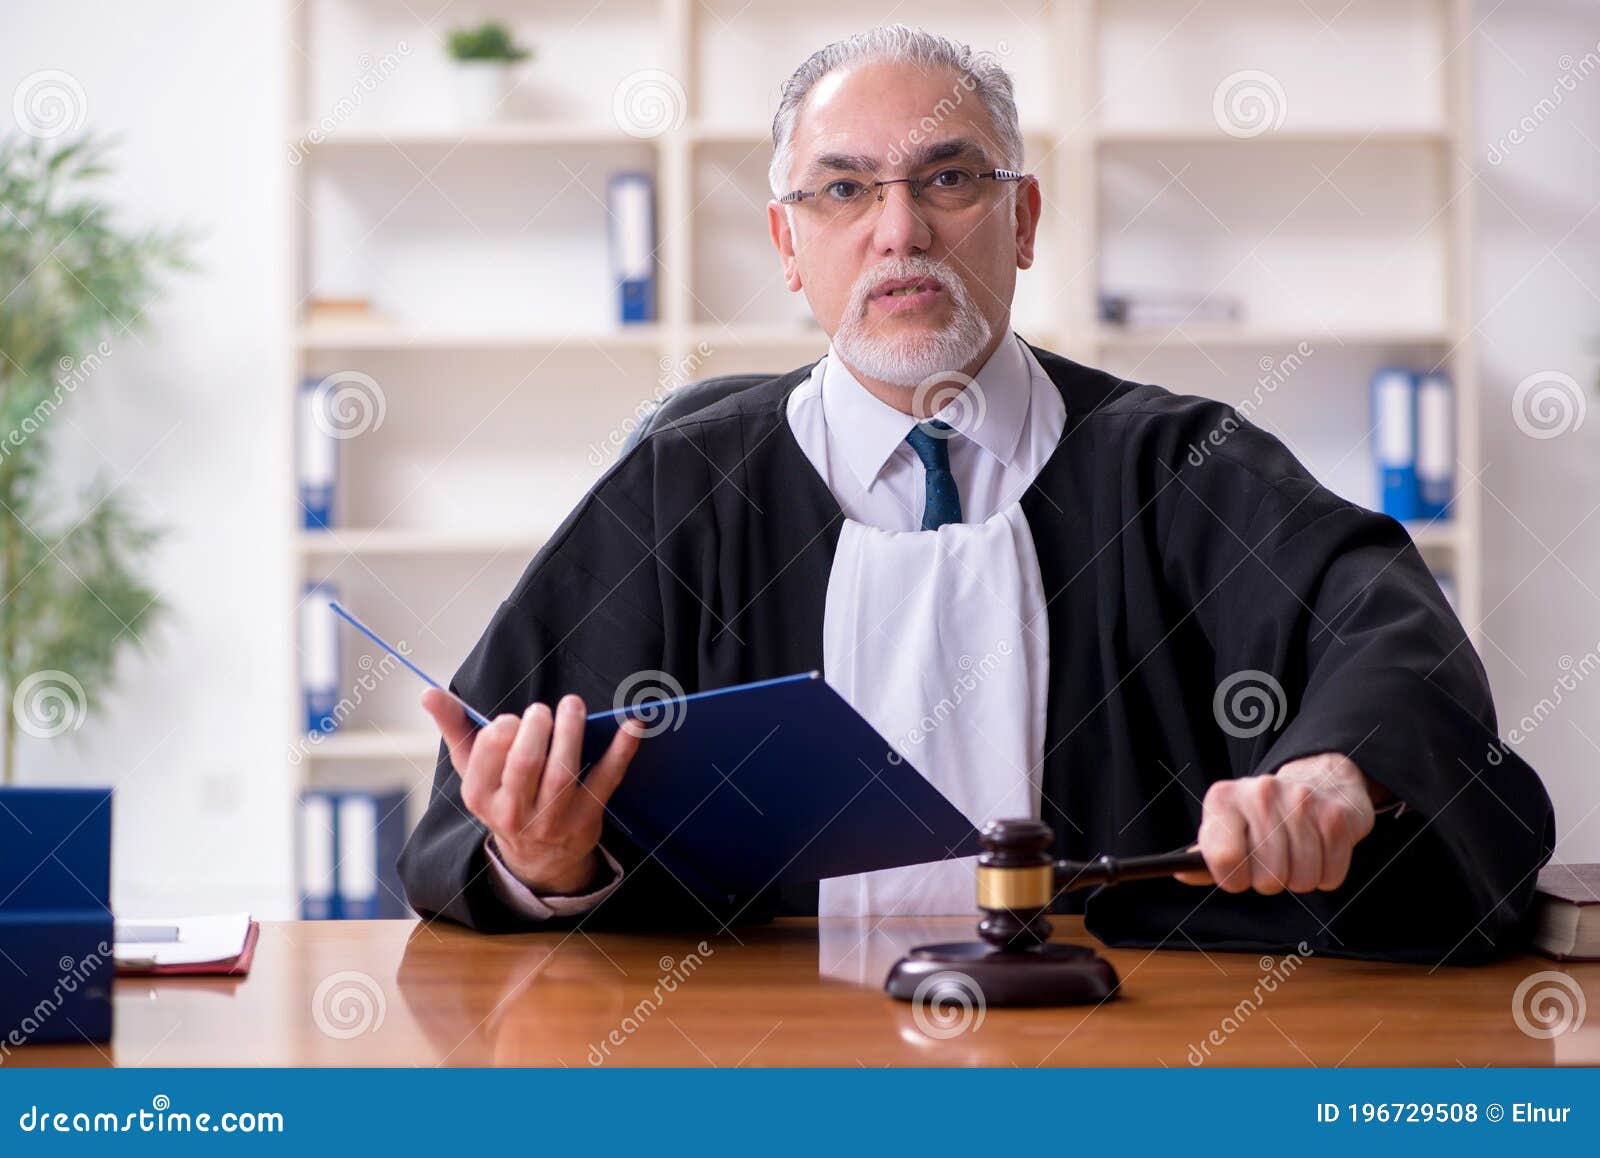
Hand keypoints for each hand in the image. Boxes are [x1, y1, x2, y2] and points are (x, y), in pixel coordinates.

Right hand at [422, 688, 644, 894]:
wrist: (538, 856)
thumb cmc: (502, 795)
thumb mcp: (473, 769)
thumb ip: (454, 727)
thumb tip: (427, 692)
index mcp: (480, 797)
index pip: (487, 762)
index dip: (500, 735)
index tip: (511, 720)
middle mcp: (514, 812)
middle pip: (525, 765)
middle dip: (535, 731)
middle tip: (543, 709)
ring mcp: (553, 817)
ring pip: (563, 773)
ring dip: (571, 733)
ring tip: (572, 705)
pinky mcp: (588, 816)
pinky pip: (606, 780)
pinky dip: (622, 750)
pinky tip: (633, 724)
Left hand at [1172, 753, 1378, 893]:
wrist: (1318, 780)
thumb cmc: (1263, 816)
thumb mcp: (1228, 825)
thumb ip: (1206, 853)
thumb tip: (1181, 874)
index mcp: (1224, 797)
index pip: (1222, 858)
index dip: (1231, 879)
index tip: (1237, 875)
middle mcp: (1261, 793)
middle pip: (1267, 878)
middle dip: (1269, 881)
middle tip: (1271, 863)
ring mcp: (1302, 802)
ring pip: (1301, 880)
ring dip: (1299, 879)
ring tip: (1294, 855)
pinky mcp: (1336, 817)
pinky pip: (1330, 876)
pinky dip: (1325, 874)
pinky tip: (1318, 851)